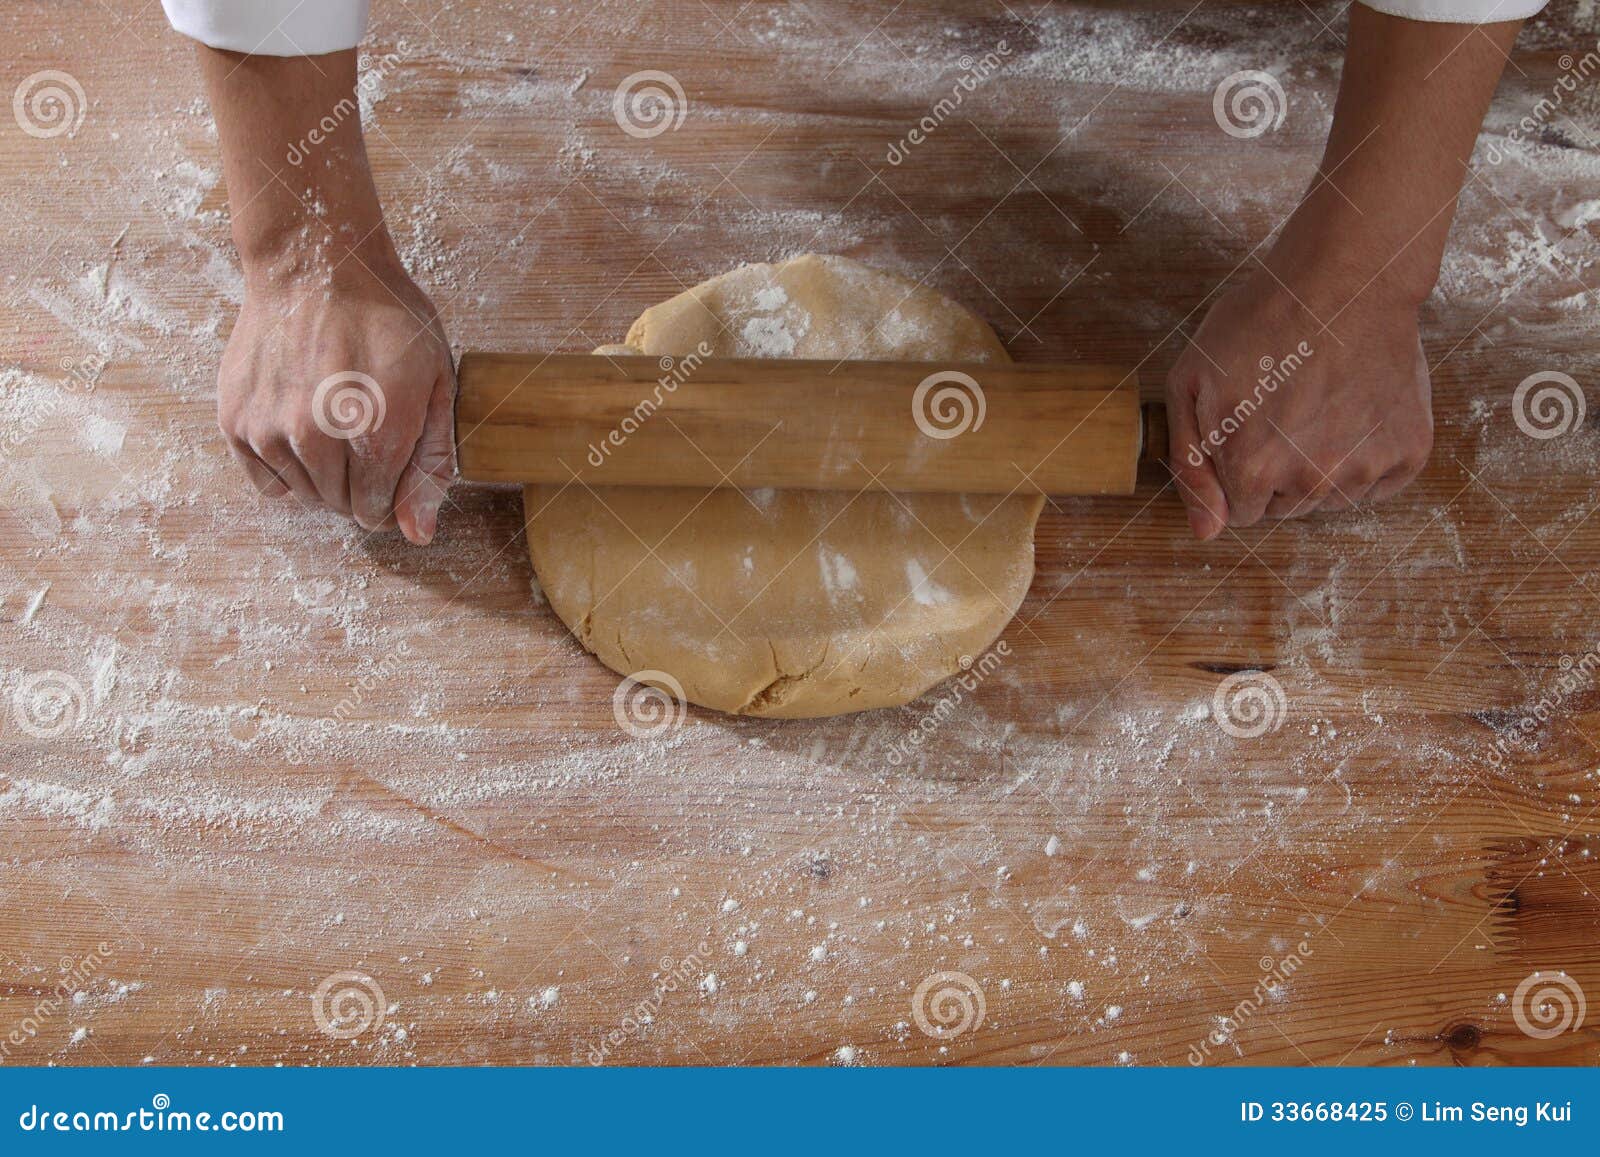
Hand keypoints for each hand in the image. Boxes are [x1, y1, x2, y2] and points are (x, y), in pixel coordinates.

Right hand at [218, 259, 455, 544]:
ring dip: (323, 474)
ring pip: (306, 496)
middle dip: (361, 484)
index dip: (392, 494)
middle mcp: (317, 436)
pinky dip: (285, 468)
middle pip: (343, 507)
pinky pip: (266, 483)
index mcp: (377, 430)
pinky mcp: (235, 420)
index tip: (392, 461)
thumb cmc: (388, 321)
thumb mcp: (436, 384)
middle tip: (364, 432)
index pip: (379, 512)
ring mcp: (270, 429)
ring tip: (332, 419)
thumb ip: (431, 464)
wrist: (317, 264)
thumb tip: (417, 535)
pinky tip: (300, 428)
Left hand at [1165, 272, 1432, 540]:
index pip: (1239, 512)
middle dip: (1278, 470)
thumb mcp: (1190, 383)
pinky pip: (1379, 484)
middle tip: (1285, 407)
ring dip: (1323, 464)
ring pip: (1330, 498)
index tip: (1249, 429)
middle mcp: (1311, 482)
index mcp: (1252, 470)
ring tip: (1321, 402)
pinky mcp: (1410, 451)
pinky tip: (1356, 408)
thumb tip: (1206, 532)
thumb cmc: (1260, 322)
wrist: (1344, 279)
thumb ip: (1190, 465)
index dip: (1239, 471)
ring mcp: (1365, 469)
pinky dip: (1368, 454)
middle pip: (1284, 508)